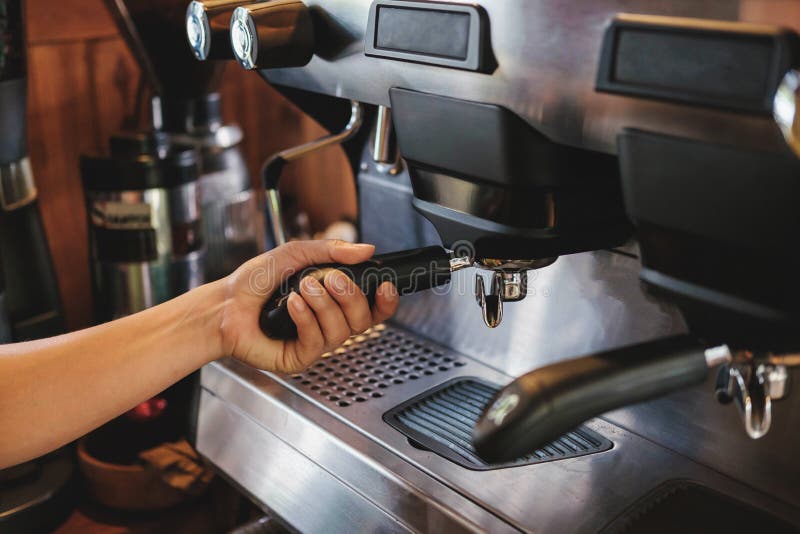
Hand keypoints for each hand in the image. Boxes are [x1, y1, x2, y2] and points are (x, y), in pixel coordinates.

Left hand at [217, 240, 398, 372]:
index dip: (385, 301)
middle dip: (351, 296)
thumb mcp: (295, 253)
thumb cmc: (255, 282)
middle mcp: (329, 324)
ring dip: (324, 305)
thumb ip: (331, 250)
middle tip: (330, 279)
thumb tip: (366, 250)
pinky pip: (318, 342)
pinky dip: (307, 318)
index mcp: (334, 302)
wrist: (224, 304)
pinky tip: (292, 304)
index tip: (384, 284)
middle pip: (363, 321)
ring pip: (342, 331)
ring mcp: (315, 342)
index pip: (372, 308)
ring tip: (302, 288)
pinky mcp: (299, 358)